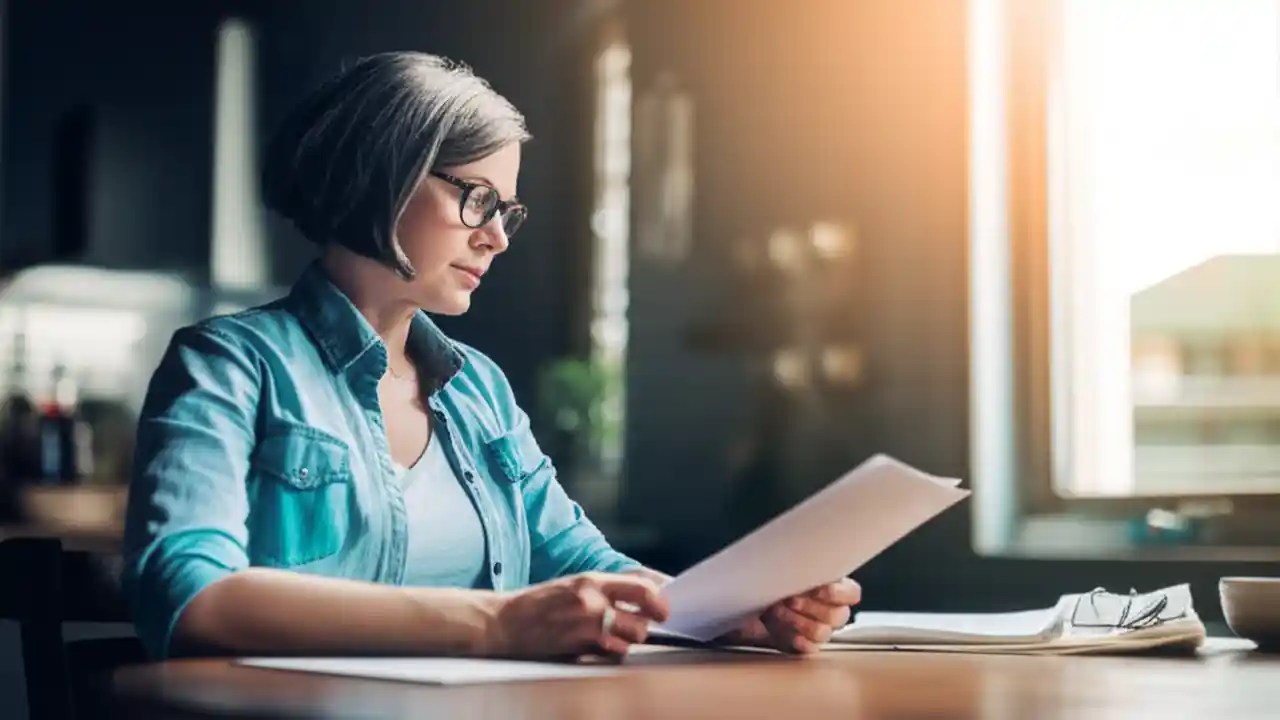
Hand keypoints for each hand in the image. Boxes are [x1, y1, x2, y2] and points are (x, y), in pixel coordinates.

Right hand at [486, 572, 669, 657]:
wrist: (503, 622)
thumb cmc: (537, 603)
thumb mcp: (572, 584)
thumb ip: (604, 590)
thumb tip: (640, 595)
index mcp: (591, 581)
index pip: (641, 587)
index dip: (658, 601)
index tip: (663, 609)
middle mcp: (591, 601)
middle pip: (641, 618)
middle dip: (643, 626)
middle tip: (640, 626)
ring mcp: (584, 627)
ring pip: (629, 640)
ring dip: (627, 641)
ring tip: (613, 637)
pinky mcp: (577, 648)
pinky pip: (609, 655)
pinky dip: (610, 653)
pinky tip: (598, 647)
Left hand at [720, 578, 860, 653]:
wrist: (741, 599)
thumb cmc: (767, 577)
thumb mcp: (784, 566)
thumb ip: (799, 565)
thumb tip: (804, 555)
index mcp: (833, 586)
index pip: (852, 594)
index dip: (838, 593)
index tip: (817, 588)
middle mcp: (829, 610)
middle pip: (839, 616)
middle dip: (811, 606)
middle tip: (789, 598)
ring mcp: (817, 630)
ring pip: (824, 633)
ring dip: (798, 621)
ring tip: (776, 611)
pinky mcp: (801, 646)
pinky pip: (810, 649)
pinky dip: (797, 640)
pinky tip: (785, 632)